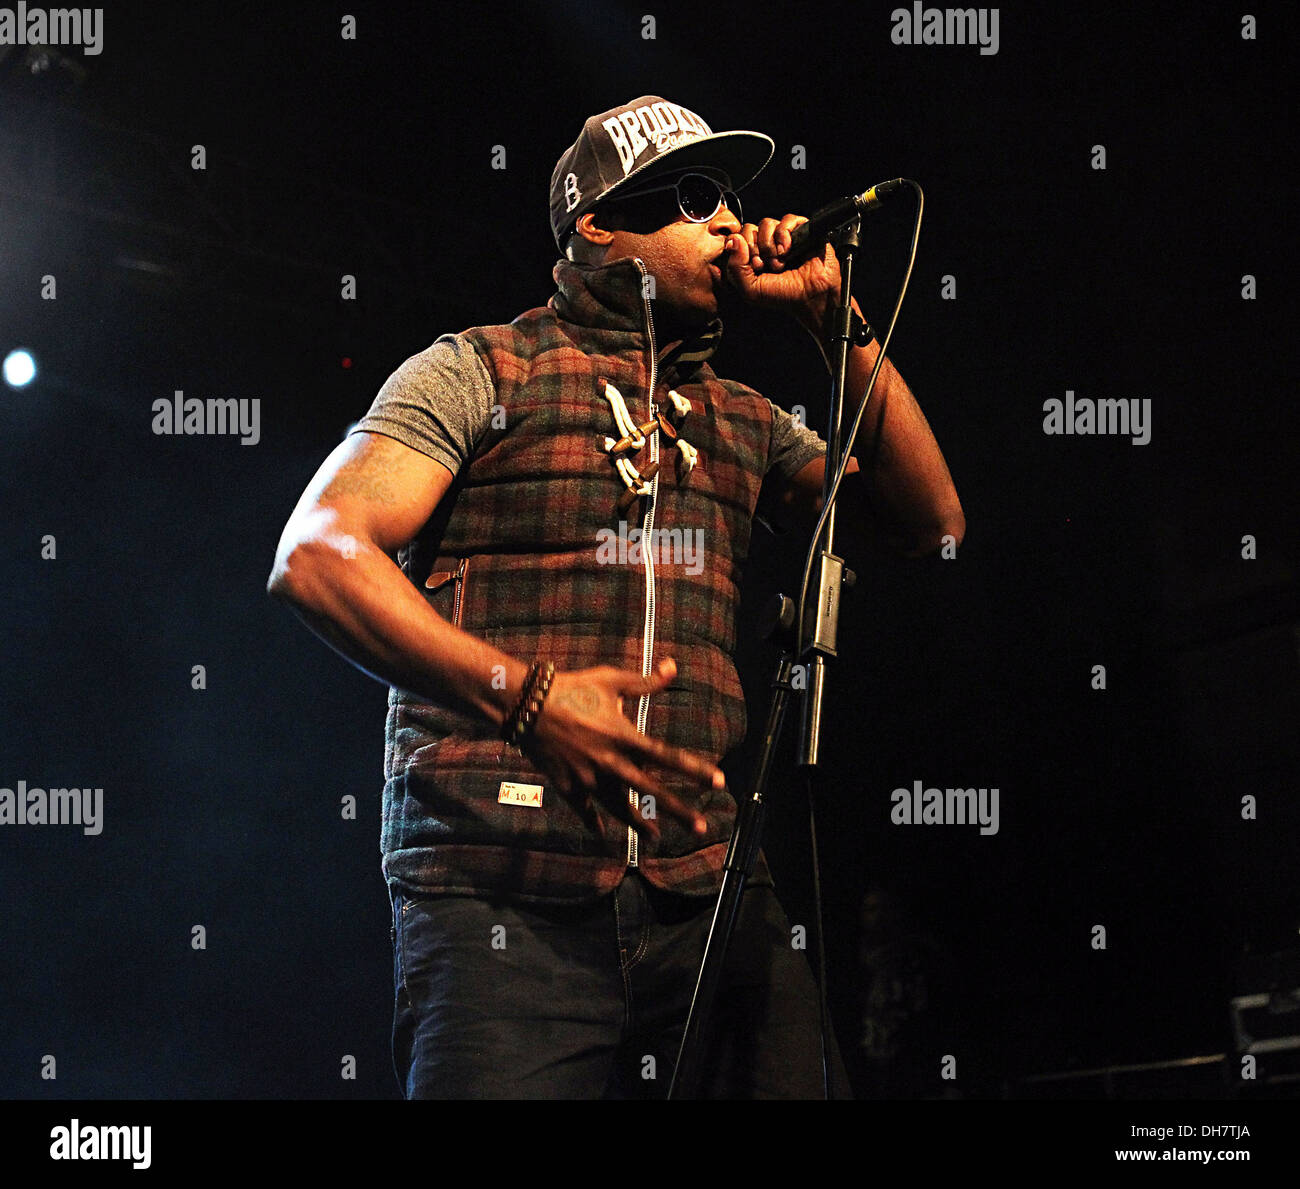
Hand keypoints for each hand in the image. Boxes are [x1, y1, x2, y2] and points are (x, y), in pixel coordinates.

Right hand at [520, 657, 719, 840]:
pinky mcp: (568, 787)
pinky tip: (602, 834)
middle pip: (651, 792)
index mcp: (624, 737)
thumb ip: (644, 681)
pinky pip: (584, 811)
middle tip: (701, 827)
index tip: (719, 781)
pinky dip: (593, 822)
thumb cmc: (571, 689)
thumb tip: (673, 665)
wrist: (526, 706)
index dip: (695, 769)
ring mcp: (589, 779)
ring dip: (639, 824)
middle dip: (678, 811)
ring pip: (620, 809)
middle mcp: (611, 763)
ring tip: (655, 839)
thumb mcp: (610, 680)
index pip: (668, 756)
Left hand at [722, 214, 841, 319]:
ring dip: (771, 246)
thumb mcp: (751, 290)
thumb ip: (735, 268)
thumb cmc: (784, 296)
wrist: (812, 297)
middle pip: (749, 229)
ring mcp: (782, 236)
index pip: (735, 239)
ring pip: (766, 223)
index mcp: (751, 257)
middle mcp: (765, 245)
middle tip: (767, 265)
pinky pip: (786, 220)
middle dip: (756, 249)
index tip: (754, 267)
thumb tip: (734, 240)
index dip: (741, 251)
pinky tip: (789, 251)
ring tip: (781, 262)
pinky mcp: (800, 229)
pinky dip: (785, 236)